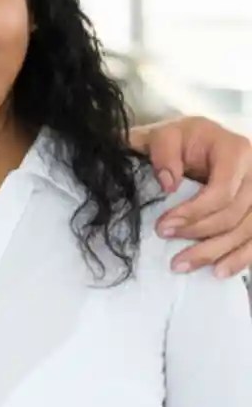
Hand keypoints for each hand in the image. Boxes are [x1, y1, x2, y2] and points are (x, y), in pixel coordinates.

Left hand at [129, 116, 251, 276]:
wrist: (195, 141)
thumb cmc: (180, 139)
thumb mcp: (165, 135)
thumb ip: (163, 152)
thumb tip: (168, 184)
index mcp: (236, 151)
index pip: (222, 192)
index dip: (193, 213)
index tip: (164, 227)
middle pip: (234, 215)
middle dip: (198, 234)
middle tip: (166, 241)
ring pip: (246, 232)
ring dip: (215, 253)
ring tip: (182, 265)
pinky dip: (240, 258)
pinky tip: (219, 271)